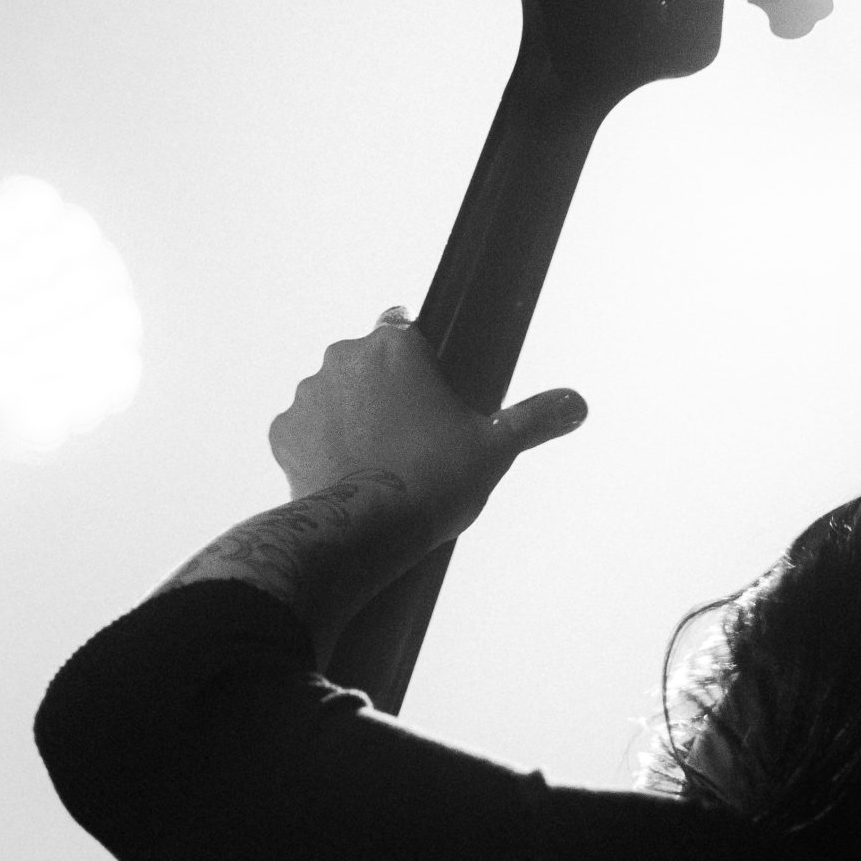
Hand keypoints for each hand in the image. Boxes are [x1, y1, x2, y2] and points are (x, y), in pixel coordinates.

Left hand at [269, 308, 587, 544]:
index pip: (403, 328)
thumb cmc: (432, 482)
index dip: (418, 361)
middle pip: (367, 364)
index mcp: (397, 348)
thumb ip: (535, 418)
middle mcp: (345, 358)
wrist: (365, 531)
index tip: (429, 395)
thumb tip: (577, 404)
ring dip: (351, 419)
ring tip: (379, 464)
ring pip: (333, 396)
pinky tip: (347, 476)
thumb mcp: (495, 447)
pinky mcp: (283, 431)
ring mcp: (310, 394)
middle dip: (385, 393)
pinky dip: (321, 448)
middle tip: (412, 440)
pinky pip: (304, 431)